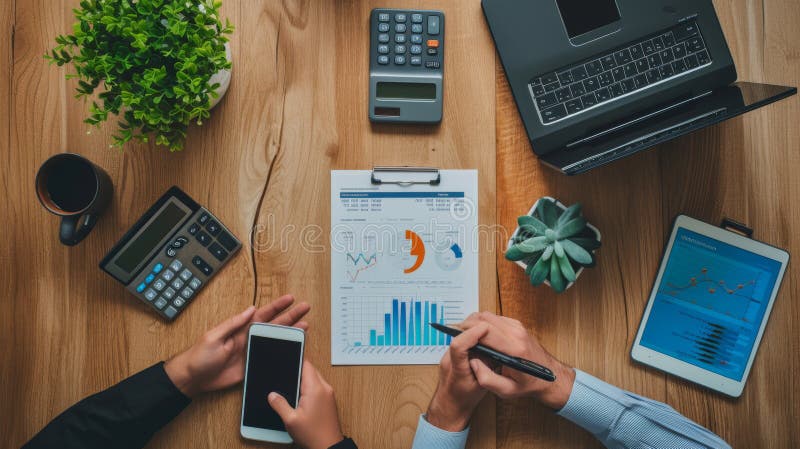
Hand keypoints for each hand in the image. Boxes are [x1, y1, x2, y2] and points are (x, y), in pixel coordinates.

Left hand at [164, 295, 310, 396]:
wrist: (192, 379)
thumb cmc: (198, 356)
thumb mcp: (213, 336)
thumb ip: (232, 324)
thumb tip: (250, 310)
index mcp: (240, 329)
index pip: (263, 314)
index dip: (277, 306)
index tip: (290, 299)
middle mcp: (248, 338)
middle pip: (274, 325)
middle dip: (291, 316)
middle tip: (305, 308)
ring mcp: (250, 352)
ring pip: (275, 340)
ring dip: (290, 333)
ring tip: (305, 325)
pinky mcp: (250, 366)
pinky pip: (269, 358)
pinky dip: (281, 353)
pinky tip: (291, 349)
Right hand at [268, 361, 343, 448]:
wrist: (329, 446)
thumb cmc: (313, 435)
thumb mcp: (291, 420)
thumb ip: (280, 404)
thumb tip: (272, 395)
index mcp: (315, 389)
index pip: (306, 365)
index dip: (296, 360)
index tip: (287, 358)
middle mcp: (325, 388)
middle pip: (311, 370)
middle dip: (299, 371)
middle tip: (286, 376)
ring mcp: (329, 394)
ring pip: (316, 378)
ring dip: (305, 380)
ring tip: (292, 387)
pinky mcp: (330, 401)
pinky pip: (319, 387)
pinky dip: (310, 387)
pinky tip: (301, 397)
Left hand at [425, 323, 490, 431]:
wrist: (449, 405)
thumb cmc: (465, 399)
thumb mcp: (482, 386)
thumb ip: (487, 367)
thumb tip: (495, 348)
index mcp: (457, 370)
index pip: (458, 346)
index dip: (472, 333)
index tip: (485, 328)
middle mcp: (448, 360)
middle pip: (459, 336)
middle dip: (475, 328)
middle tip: (490, 329)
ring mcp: (446, 356)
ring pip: (459, 336)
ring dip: (472, 332)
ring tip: (487, 334)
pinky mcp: (448, 354)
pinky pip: (459, 340)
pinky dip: (469, 338)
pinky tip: (480, 341)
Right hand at [461, 312, 574, 409]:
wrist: (550, 377)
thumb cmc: (530, 385)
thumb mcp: (506, 390)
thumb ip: (486, 379)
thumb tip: (472, 363)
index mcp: (514, 349)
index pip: (485, 330)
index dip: (467, 331)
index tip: (456, 336)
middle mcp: (517, 334)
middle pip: (484, 319)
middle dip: (468, 324)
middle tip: (456, 334)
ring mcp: (518, 327)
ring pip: (489, 316)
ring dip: (475, 323)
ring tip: (466, 335)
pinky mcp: (518, 325)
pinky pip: (496, 318)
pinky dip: (485, 323)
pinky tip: (480, 335)